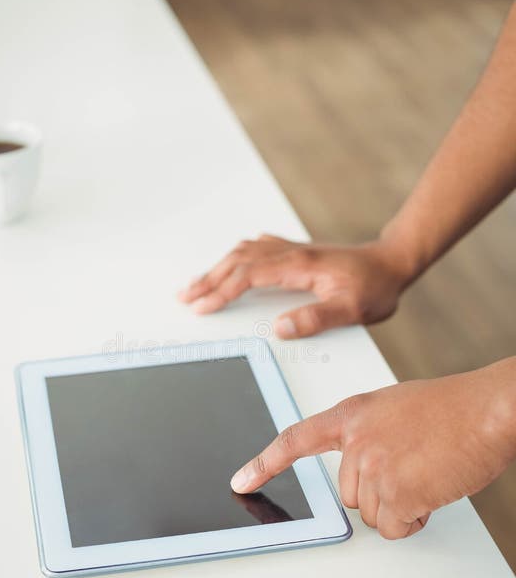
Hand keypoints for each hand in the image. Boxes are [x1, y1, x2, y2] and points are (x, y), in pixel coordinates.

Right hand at [178, 235, 409, 337]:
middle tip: (185, 297)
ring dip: (217, 267)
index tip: (202, 307)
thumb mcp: (353, 309)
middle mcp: (291, 252)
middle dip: (208, 280)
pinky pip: (256, 249)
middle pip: (237, 261)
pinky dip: (236, 258)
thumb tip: (280, 328)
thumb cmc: (375, 286)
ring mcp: (292, 249)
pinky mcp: (296, 252)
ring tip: (197, 284)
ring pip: (244, 252)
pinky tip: (231, 263)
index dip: (221, 292)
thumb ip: (317, 319)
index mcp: (300, 265)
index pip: (249, 276)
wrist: (392, 262)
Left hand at [229, 361, 515, 538]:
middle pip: (349, 494)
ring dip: (400, 506)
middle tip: (414, 466)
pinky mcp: (395, 494)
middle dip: (381, 491)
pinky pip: (393, 527)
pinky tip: (433, 490)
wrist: (488, 410)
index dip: (266, 463)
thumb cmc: (453, 408)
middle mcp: (355, 442)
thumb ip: (367, 434)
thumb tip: (362, 470)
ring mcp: (373, 467)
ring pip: (372, 513)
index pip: (295, 440)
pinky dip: (414, 519)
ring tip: (428, 473)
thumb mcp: (394, 409)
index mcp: (351, 414)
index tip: (242, 480)